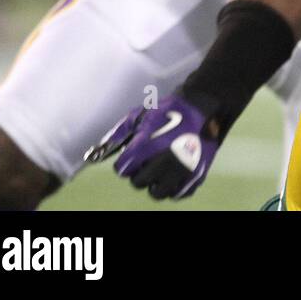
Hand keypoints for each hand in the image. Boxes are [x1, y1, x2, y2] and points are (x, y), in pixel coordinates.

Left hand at [85, 93, 221, 200]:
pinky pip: (178, 193)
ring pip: (157, 192)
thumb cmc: (169, 110)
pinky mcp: (196, 175)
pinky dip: (174, 187)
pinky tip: (174, 174)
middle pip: (138, 182)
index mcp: (146, 147)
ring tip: (160, 170)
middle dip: (139, 172)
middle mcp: (162, 162)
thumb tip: (94, 154)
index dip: (126, 161)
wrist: (205, 107)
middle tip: (148, 160)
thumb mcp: (141, 115)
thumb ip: (118, 135)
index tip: (134, 153)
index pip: (122, 169)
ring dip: (155, 183)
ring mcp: (181, 171)